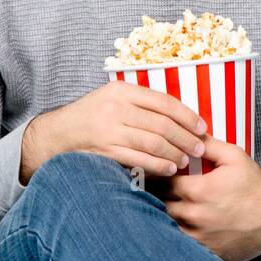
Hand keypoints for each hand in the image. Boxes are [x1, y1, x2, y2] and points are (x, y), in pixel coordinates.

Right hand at [22, 80, 208, 181]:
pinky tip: (169, 169)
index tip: (201, 128)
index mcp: (123, 90)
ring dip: (175, 153)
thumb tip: (180, 116)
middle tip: (200, 148)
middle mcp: (117, 108)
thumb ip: (141, 103)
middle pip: (162, 124)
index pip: (164, 102)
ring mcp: (110, 130)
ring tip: (186, 160)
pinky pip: (139, 159)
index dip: (187, 116)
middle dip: (186, 138)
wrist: (58, 133)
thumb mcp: (113, 98)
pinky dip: (158, 165)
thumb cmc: (92, 116)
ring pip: (153, 142)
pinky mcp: (106, 151)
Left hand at [148, 136, 260, 260]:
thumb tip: (187, 133)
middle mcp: (196, 215)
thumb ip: (208, 145)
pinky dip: (176, 233)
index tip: (156, 172)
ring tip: (166, 204)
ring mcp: (200, 237)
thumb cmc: (255, 187)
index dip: (158, 175)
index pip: (163, 181)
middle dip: (158, 195)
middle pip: (161, 203)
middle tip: (156, 188)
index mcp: (199, 190)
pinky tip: (179, 224)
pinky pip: (181, 242)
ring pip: (168, 224)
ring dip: (165, 214)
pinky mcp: (206, 252)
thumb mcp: (234, 158)